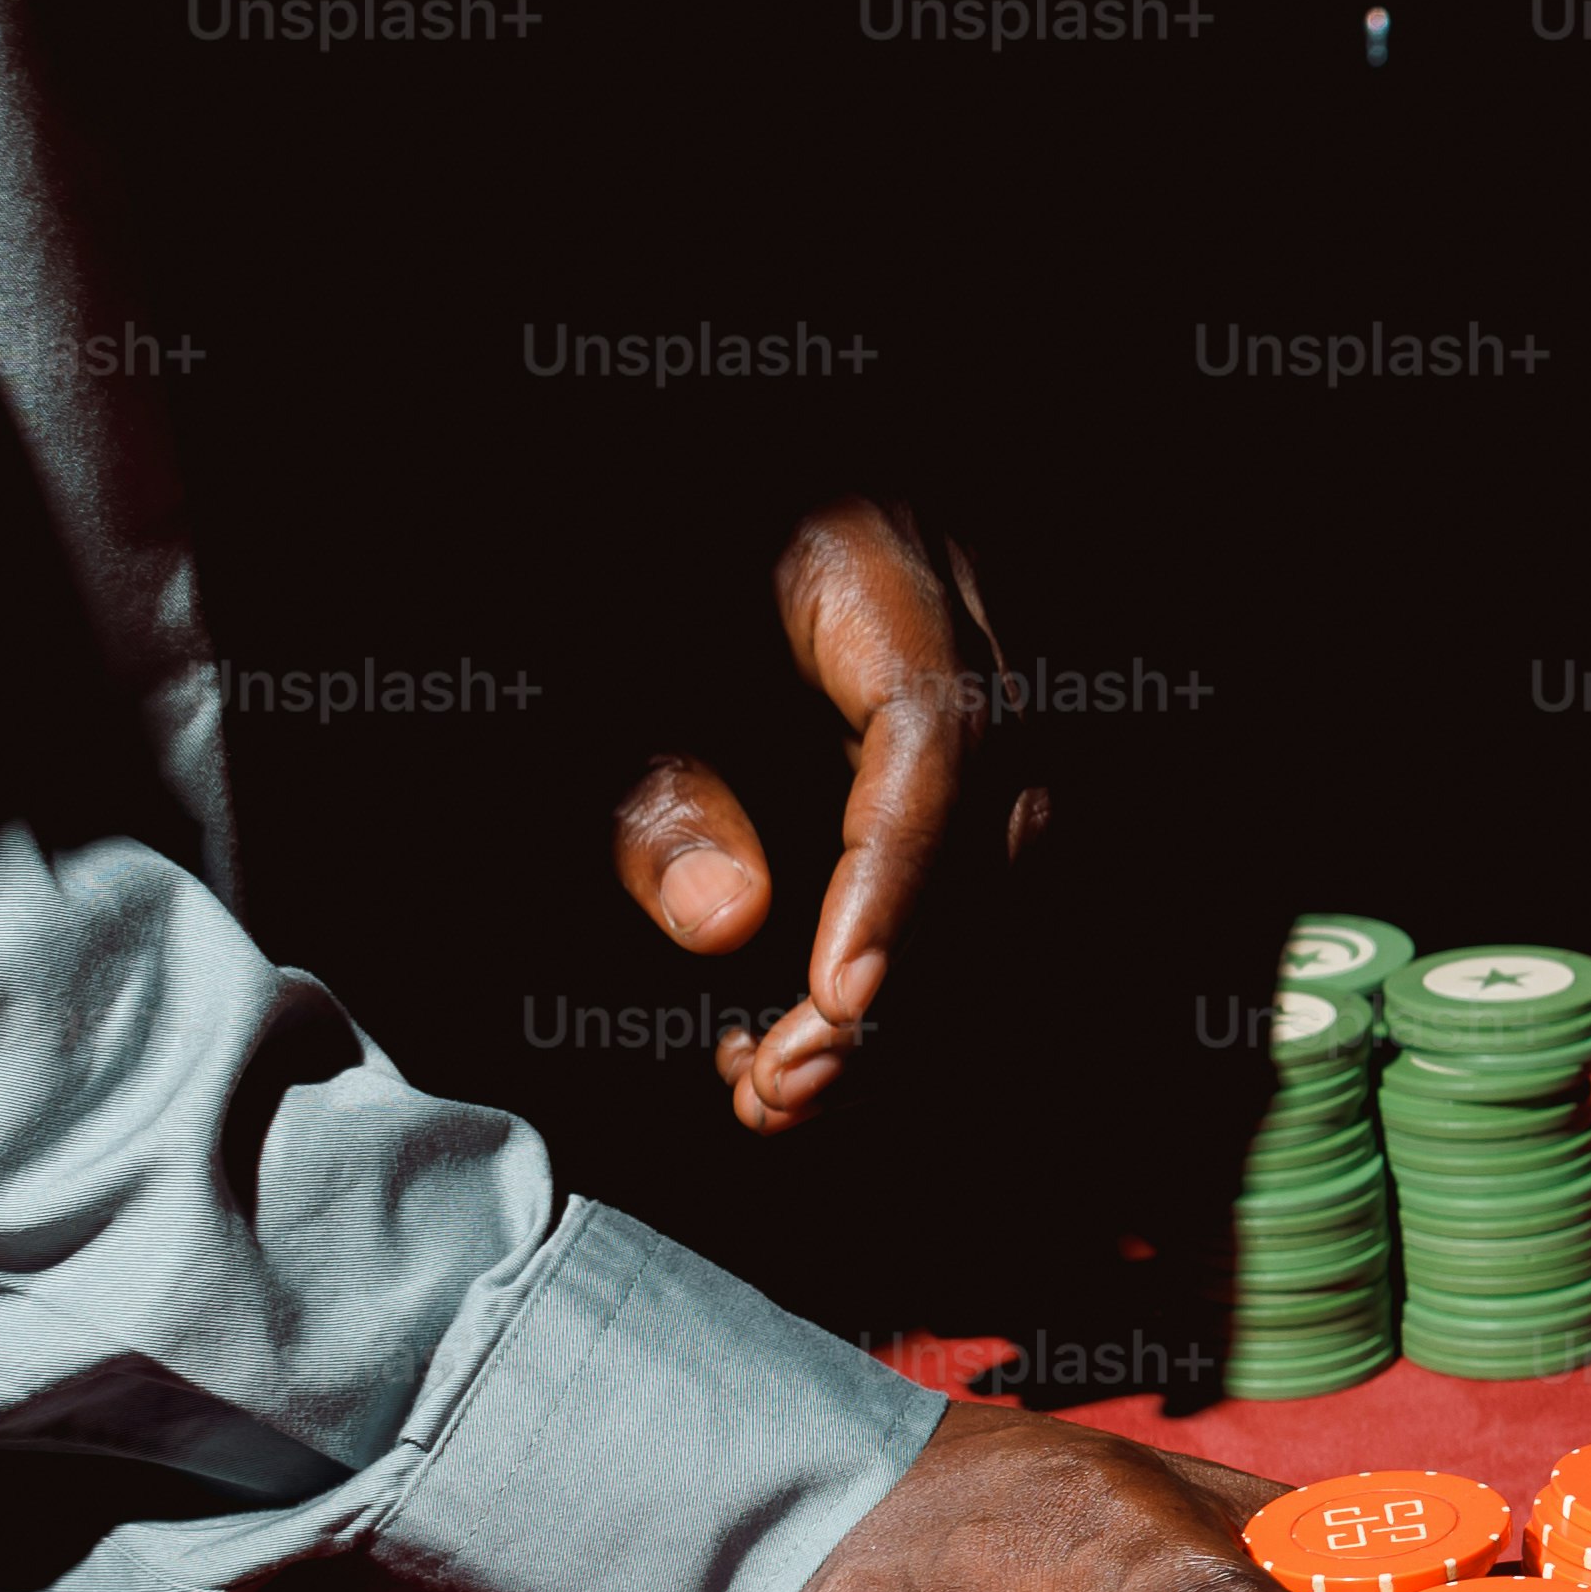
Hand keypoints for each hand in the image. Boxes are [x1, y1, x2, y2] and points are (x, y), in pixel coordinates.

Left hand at [612, 500, 1050, 1131]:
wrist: (622, 507)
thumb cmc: (603, 574)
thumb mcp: (587, 669)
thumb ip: (645, 787)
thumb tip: (722, 922)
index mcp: (867, 552)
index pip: (938, 727)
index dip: (900, 871)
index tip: (841, 996)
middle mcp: (952, 609)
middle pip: (998, 813)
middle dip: (908, 971)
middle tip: (787, 1084)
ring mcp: (967, 670)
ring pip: (1003, 858)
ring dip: (910, 993)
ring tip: (782, 1084)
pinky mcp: (943, 739)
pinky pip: (964, 861)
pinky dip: (895, 959)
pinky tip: (805, 1033)